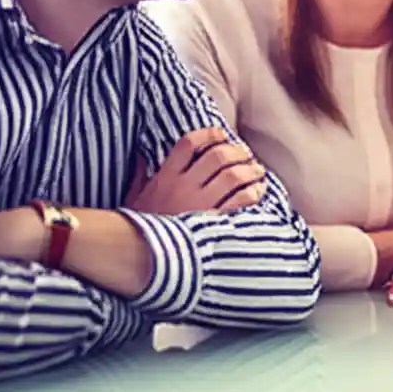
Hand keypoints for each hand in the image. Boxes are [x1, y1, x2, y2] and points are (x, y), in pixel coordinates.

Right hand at [125, 128, 265, 214]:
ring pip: (233, 176)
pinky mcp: (213, 223)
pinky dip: (253, 192)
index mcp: (165, 178)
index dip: (208, 134)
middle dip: (237, 151)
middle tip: (246, 154)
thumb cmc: (140, 228)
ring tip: (257, 170)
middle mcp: (184, 187)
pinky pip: (240, 201)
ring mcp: (200, 205)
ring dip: (250, 170)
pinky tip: (257, 191)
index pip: (189, 144)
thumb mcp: (134, 198)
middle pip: (217, 156)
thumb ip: (139, 176)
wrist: (140, 257)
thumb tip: (141, 156)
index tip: (221, 135)